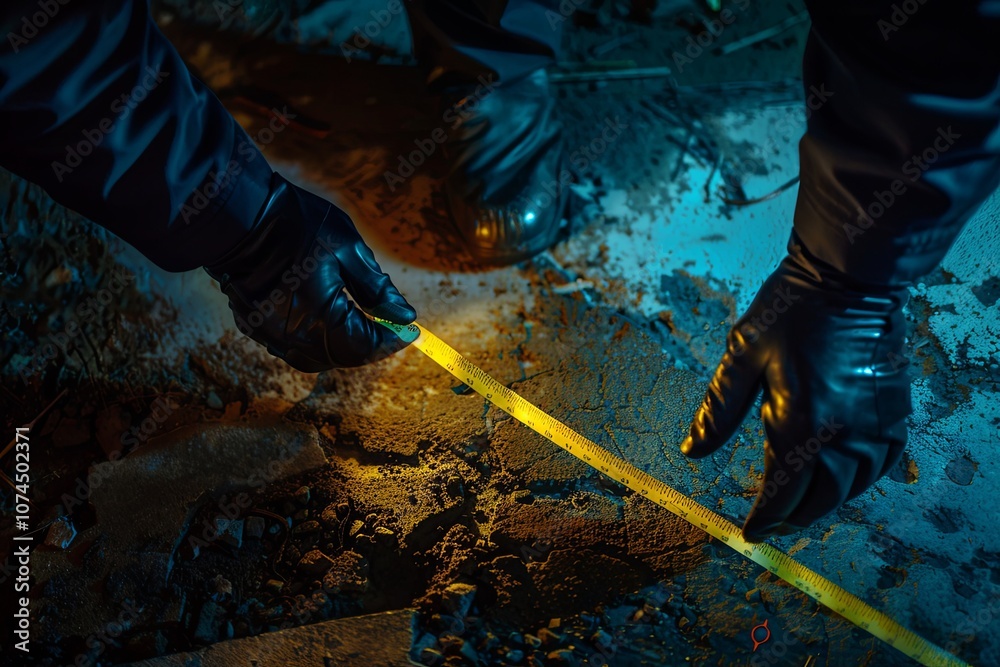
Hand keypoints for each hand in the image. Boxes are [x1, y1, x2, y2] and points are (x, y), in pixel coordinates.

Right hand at [205, 173, 415, 371]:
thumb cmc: (296, 225)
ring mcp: (270, 335)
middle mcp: (293, 336)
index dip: (392, 340)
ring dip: (344, 346)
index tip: (410, 329)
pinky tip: (328, 319)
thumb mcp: (348, 250)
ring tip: (362, 323)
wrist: (239, 214)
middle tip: (390, 324)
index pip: (366, 346)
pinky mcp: (255, 328)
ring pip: (317, 358)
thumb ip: (377, 288)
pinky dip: (317, 340)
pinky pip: (294, 347)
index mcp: (319, 318)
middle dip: (370, 344)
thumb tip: (404, 315)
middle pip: (343, 357)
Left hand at [681, 236, 910, 540]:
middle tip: (773, 521)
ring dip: (826, 503)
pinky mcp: (894, 411)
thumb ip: (718, 410)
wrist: (849, 276)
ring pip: (852, 487)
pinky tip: (845, 480)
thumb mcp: (741, 357)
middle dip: (793, 516)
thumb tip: (691, 452)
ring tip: (803, 506)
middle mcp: (841, 433)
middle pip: (819, 498)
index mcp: (799, 422)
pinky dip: (861, 481)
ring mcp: (873, 424)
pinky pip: (882, 464)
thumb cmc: (790, 311)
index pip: (782, 491)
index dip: (765, 517)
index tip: (750, 532)